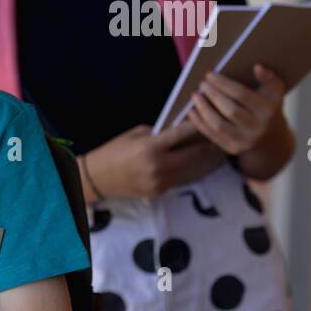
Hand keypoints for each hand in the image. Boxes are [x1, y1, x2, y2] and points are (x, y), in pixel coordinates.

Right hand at [85, 122, 225, 199]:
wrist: (97, 178)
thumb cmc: (114, 151)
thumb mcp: (136, 134)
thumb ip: (159, 133)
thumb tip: (180, 130)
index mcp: (151, 147)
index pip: (183, 133)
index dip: (197, 125)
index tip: (207, 119)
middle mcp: (159, 166)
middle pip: (193, 154)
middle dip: (203, 145)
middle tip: (212, 138)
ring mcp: (160, 181)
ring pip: (185, 167)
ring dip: (188, 159)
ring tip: (190, 150)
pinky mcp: (159, 191)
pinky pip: (174, 178)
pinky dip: (173, 171)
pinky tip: (166, 166)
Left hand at [186, 64, 286, 155]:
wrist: (270, 138)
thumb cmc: (268, 107)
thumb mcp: (274, 92)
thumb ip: (268, 78)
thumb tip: (257, 67)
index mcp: (269, 111)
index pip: (242, 95)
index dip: (223, 84)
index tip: (209, 74)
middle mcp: (258, 128)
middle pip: (230, 110)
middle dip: (213, 95)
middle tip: (202, 84)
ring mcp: (245, 141)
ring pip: (218, 125)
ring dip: (203, 109)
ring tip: (195, 95)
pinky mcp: (232, 148)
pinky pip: (211, 135)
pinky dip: (199, 122)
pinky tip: (192, 110)